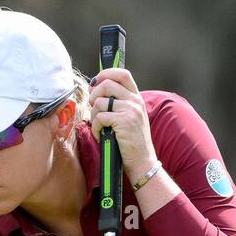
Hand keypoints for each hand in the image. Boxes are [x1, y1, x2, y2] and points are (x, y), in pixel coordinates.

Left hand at [89, 67, 156, 182]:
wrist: (142, 161)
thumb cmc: (131, 142)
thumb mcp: (130, 118)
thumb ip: (119, 104)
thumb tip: (97, 92)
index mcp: (136, 98)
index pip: (122, 74)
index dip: (106, 74)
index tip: (95, 82)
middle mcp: (134, 101)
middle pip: (107, 84)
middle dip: (93, 96)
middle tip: (92, 108)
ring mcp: (130, 110)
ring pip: (100, 102)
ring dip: (93, 115)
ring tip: (99, 127)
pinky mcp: (123, 121)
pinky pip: (99, 117)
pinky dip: (96, 128)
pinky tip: (101, 136)